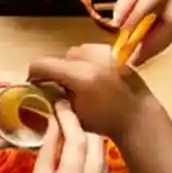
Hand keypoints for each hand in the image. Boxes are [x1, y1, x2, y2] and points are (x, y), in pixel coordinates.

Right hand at [20, 100, 107, 172]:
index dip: (69, 119)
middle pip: (94, 143)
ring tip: (73, 129)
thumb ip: (48, 151)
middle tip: (67, 114)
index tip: (60, 104)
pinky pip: (103, 166)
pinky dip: (93, 154)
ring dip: (89, 138)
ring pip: (102, 152)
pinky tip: (82, 149)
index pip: (75, 142)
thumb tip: (54, 121)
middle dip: (82, 125)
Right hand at [27, 44, 156, 140]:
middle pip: (62, 56)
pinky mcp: (116, 53)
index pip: (43, 63)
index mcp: (80, 74)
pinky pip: (94, 52)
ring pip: (78, 51)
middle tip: (59, 85)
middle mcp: (93, 58)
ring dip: (73, 63)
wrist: (137, 116)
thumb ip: (55, 95)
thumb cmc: (105, 121)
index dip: (34, 74)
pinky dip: (88, 61)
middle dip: (58, 69)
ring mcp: (107, 53)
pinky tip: (92, 76)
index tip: (35, 84)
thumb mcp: (73, 111)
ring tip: (77, 81)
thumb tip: (44, 86)